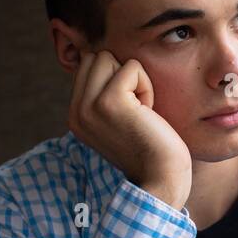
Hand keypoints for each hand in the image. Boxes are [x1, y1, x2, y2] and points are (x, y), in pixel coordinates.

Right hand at [67, 49, 192, 208]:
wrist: (161, 179)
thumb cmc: (151, 149)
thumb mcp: (117, 121)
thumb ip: (103, 95)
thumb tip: (103, 58)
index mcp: (76, 116)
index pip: (87, 67)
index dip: (115, 80)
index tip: (129, 111)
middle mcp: (76, 111)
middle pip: (95, 58)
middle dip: (122, 75)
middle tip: (136, 109)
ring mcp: (89, 106)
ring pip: (108, 57)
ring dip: (134, 79)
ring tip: (141, 111)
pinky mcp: (109, 102)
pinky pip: (132, 67)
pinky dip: (146, 86)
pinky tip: (148, 113)